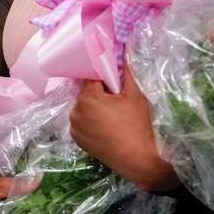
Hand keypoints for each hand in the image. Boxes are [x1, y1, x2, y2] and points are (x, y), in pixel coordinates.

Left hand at [69, 62, 179, 192]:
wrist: (138, 160)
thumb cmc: (138, 126)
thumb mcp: (135, 95)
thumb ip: (126, 72)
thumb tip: (122, 52)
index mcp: (88, 97)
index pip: (92, 77)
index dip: (105, 78)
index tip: (116, 83)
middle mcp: (75, 111)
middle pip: (87, 93)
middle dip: (101, 93)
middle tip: (119, 102)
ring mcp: (75, 127)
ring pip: (84, 108)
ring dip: (95, 108)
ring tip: (115, 117)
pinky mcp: (77, 140)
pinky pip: (83, 122)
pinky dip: (92, 121)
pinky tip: (107, 127)